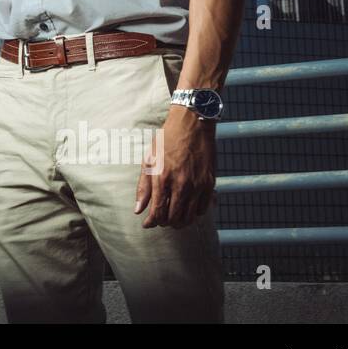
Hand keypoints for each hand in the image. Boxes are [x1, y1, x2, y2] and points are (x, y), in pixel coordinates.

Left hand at [134, 108, 216, 228]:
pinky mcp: (209, 183)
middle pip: (173, 218)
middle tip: (161, 221)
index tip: (148, 223)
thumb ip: (143, 187)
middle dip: (165, 223)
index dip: (151, 222)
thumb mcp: (149, 160)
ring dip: (180, 222)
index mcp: (162, 178)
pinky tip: (188, 209)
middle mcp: (180, 184)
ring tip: (173, 218)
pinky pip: (203, 209)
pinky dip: (194, 214)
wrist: (192, 125)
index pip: (157, 212)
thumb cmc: (166, 140)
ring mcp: (197, 185)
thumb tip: (138, 210)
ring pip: (189, 217)